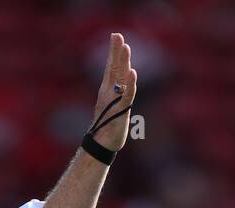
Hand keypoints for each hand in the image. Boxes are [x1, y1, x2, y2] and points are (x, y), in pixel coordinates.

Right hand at [89, 32, 136, 151]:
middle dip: (116, 52)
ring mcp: (115, 101)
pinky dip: (130, 84)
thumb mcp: (112, 107)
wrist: (102, 145)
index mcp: (108, 90)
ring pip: (120, 78)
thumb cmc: (108, 127)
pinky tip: (132, 72)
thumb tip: (121, 85)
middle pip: (114, 68)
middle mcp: (110, 92)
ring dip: (123, 62)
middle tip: (117, 35)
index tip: (115, 37)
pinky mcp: (121, 110)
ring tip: (125, 47)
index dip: (113, 52)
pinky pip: (127, 95)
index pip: (111, 67)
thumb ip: (116, 94)